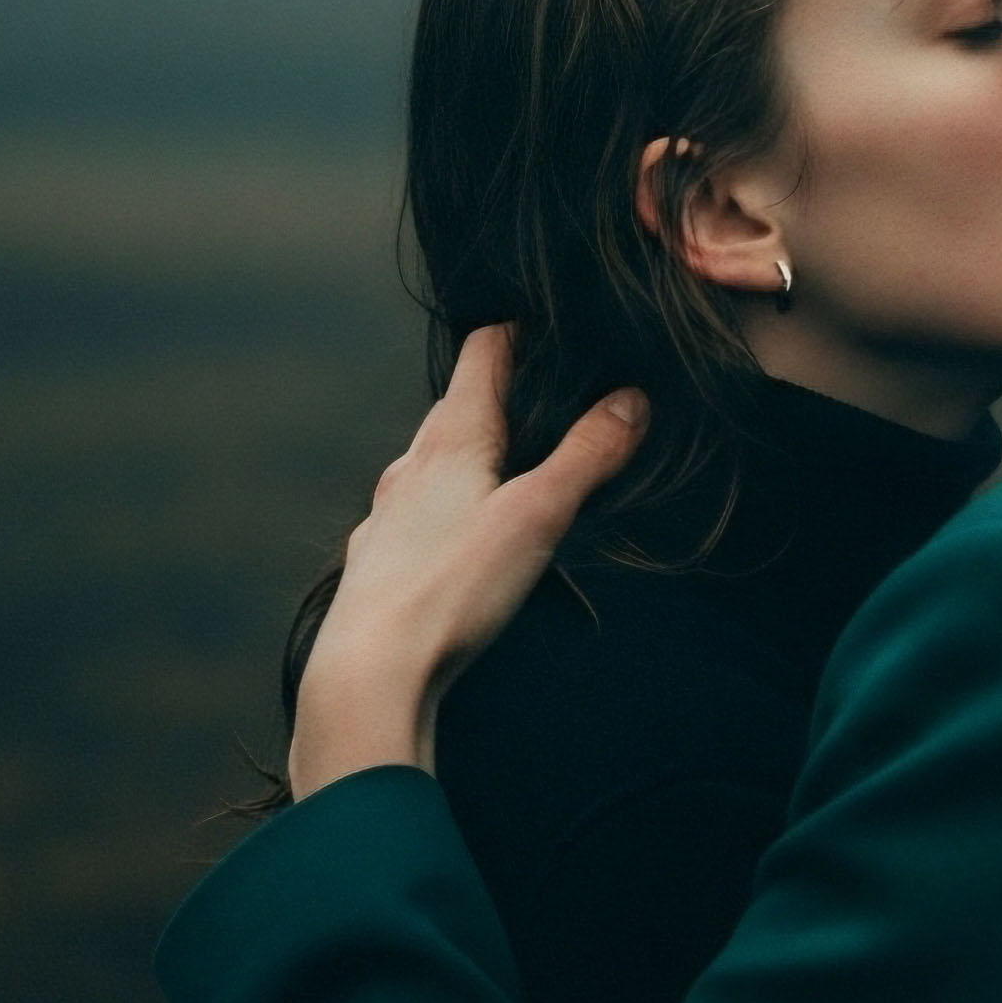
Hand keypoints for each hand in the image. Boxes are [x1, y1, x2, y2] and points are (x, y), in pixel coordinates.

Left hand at [285, 325, 646, 797]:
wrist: (369, 672)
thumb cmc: (451, 588)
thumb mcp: (537, 516)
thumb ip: (588, 455)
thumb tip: (632, 398)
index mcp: (450, 437)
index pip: (485, 350)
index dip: (524, 330)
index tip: (562, 329)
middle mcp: (411, 465)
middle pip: (461, 404)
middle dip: (508, 395)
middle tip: (560, 399)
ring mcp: (389, 513)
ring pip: (437, 462)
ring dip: (479, 455)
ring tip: (523, 471)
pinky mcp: (380, 561)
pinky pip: (421, 513)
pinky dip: (452, 507)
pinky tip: (469, 540)